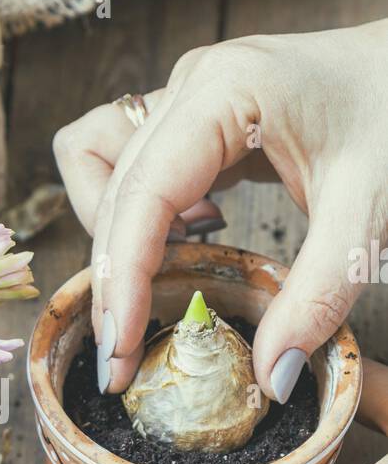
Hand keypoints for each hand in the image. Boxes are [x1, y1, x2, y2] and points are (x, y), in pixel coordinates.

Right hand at [52, 20, 387, 399]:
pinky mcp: (193, 116)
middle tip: (123, 355)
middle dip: (113, 276)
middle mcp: (191, 86)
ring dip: (113, 234)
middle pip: (114, 190)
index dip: (123, 276)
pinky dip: (135, 207)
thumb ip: (317, 297)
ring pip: (102, 168)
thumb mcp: (367, 214)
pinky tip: (188, 234)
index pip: (144, 193)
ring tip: (160, 280)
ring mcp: (187, 97)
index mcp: (225, 90)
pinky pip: (125, 161)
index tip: (119, 347)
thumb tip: (270, 377)